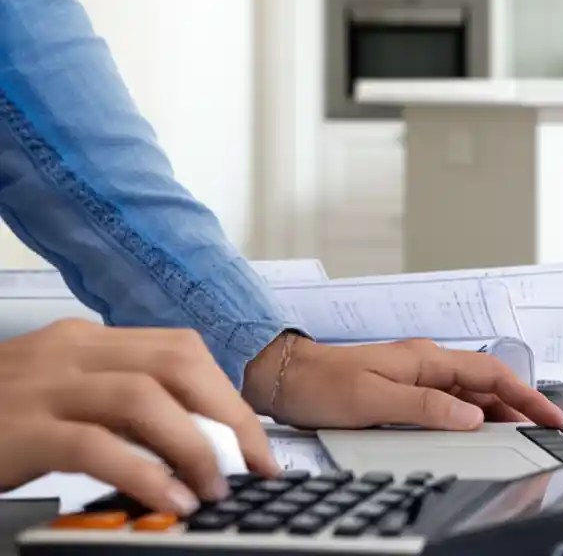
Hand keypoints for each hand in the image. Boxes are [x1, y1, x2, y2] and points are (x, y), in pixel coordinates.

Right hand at [0, 319, 279, 514]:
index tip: (260, 443)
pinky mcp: (17, 429)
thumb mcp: (59, 403)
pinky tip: (167, 499)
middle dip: (228, 416)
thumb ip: (118, 413)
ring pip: (145, 398)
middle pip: (177, 364)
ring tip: (213, 488)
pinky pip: (96, 444)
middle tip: (256, 465)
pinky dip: (143, 473)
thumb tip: (193, 445)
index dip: (229, 396)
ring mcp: (40, 386)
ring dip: (193, 445)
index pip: (181, 352)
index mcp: (84, 341)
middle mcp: (68, 351)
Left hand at [242, 334, 562, 430]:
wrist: (285, 376)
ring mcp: (417, 374)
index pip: (490, 374)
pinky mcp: (406, 388)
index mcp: (426, 360)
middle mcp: (427, 363)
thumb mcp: (373, 400)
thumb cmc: (322, 384)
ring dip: (500, 411)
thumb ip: (425, 407)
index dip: (525, 394)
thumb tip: (471, 416)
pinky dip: (474, 414)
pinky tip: (478, 429)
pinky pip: (453, 399)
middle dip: (522, 403)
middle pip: (488, 382)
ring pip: (472, 391)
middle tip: (547, 428)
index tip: (550, 415)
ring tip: (522, 433)